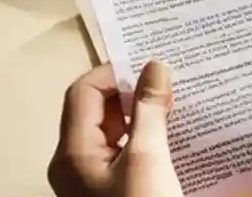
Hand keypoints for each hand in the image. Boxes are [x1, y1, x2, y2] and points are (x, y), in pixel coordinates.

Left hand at [48, 61, 183, 196]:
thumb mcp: (147, 158)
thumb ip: (148, 110)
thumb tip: (154, 66)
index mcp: (73, 152)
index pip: (84, 92)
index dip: (116, 74)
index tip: (155, 70)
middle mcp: (76, 162)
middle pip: (98, 110)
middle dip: (134, 93)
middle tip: (172, 85)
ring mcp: (92, 177)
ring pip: (115, 131)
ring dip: (144, 115)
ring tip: (178, 106)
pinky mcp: (112, 188)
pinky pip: (125, 150)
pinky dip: (147, 138)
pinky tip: (173, 137)